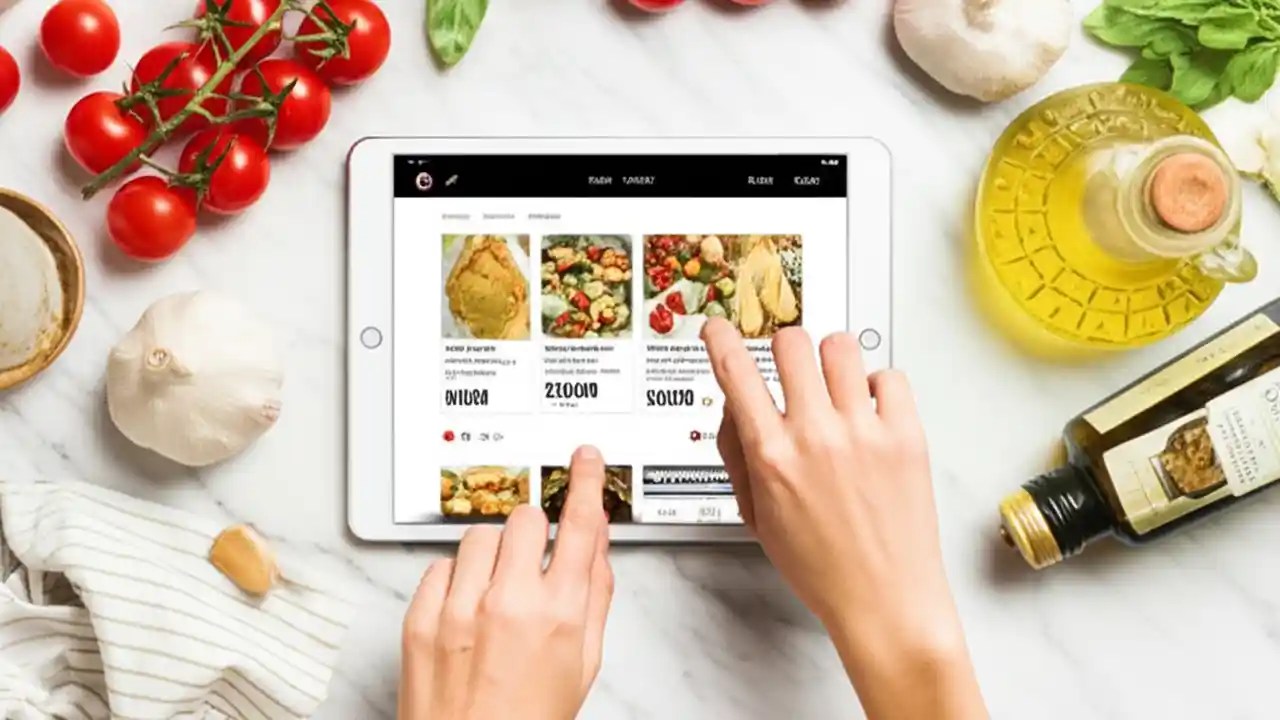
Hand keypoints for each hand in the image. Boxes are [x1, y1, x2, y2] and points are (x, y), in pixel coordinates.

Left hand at [398, 447, 613, 719]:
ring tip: (496, 592)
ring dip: (494, 553)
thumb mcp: (582, 663)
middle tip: (534, 561)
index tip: (582, 459)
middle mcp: (508, 603)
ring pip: (480, 535)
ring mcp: (459, 609)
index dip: (583, 482)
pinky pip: (440, 564)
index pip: (578, 526)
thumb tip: (596, 548)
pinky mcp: (420, 617)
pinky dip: (455, 578)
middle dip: (535, 534)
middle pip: (526, 519)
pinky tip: (466, 608)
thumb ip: (594, 597)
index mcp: (559, 614)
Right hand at [702, 319, 984, 719]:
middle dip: (784, 348)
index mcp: (772, 456)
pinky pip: (889, 375)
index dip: (720, 340)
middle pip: (792, 342)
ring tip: (835, 386)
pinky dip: (877, 385)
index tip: (718, 328)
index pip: (735, 373)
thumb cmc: (823, 567)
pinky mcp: (906, 435)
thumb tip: (735, 405)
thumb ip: (739, 454)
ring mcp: (864, 431)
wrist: (884, 600)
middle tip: (791, 365)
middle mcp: (816, 436)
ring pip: (841, 345)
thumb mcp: (758, 515)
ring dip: (831, 359)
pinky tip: (870, 410)